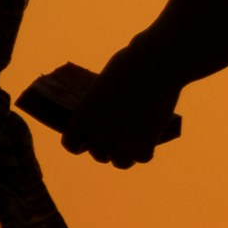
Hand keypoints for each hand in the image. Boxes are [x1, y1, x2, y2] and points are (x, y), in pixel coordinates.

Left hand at [20, 67, 172, 166]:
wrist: (155, 65)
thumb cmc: (130, 64)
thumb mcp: (107, 84)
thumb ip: (105, 102)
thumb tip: (111, 106)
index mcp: (83, 117)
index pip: (71, 144)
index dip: (80, 143)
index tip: (88, 138)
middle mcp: (99, 132)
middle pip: (98, 155)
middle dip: (106, 148)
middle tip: (116, 138)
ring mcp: (123, 139)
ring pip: (121, 162)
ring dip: (125, 156)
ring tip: (132, 147)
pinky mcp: (147, 140)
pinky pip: (143, 157)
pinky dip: (145, 152)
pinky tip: (148, 143)